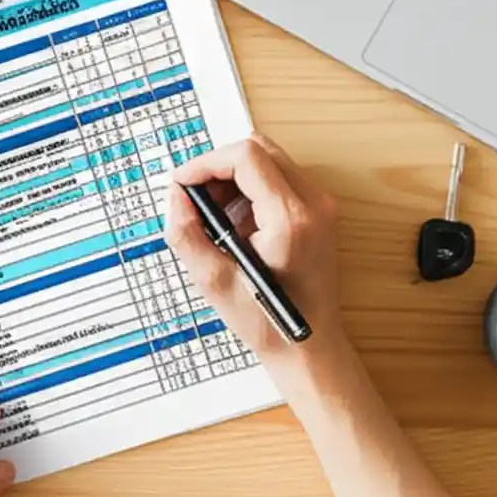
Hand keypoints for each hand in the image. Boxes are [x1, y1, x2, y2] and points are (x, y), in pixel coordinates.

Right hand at [166, 133, 341, 353]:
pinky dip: (249, 189)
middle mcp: (312, 204)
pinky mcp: (318, 212)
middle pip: (258, 150)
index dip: (205, 164)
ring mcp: (320, 206)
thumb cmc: (267, 322)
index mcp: (289, 220)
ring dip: (233, 178)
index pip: (245, 157)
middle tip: (196, 202)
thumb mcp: (213, 281)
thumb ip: (187, 234)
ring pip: (267, 160)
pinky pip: (278, 179)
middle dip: (218, 168)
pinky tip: (235, 224)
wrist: (308, 346)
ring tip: (215, 218)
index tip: (183, 185)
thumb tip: (176, 196)